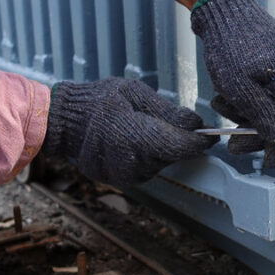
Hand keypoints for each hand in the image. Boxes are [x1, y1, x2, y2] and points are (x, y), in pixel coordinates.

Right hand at [42, 78, 216, 186]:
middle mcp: (129, 162)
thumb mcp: (134, 93)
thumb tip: (196, 123)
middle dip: (176, 140)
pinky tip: (131, 141)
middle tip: (163, 122)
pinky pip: (145, 169)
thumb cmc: (100, 100)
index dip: (198, 142)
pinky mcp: (118, 181)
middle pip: (171, 156)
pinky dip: (146, 157)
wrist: (64, 121)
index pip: (178, 146)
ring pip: (160, 164)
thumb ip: (166, 111)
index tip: (210, 136)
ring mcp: (122, 175)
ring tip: (140, 129)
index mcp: (133, 135)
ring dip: (160, 149)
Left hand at [191, 0, 274, 165]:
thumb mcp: (243, 91)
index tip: (269, 160)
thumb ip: (267, 120)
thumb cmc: (230, 46)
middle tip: (234, 142)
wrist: (221, 9)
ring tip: (222, 107)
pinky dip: (252, 100)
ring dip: (250, 116)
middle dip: (260, 133)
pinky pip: (272, 90)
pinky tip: (229, 96)